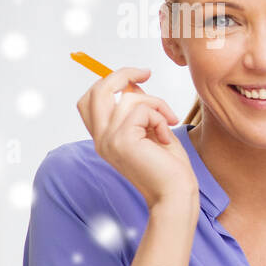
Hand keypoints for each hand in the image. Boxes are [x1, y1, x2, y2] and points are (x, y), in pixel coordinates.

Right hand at [76, 67, 197, 209]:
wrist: (176, 193)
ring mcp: (108, 140)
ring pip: (129, 98)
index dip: (109, 82)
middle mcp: (100, 138)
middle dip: (122, 74)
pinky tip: (166, 138)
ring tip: (169, 122)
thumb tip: (134, 84)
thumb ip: (139, 109)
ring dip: (157, 105)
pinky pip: (142, 110)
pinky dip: (161, 117)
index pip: (90, 100)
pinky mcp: (122, 141)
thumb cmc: (169, 166)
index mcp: (104, 137)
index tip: (137, 77)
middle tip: (146, 72)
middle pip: (97, 91)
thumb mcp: (152, 129)